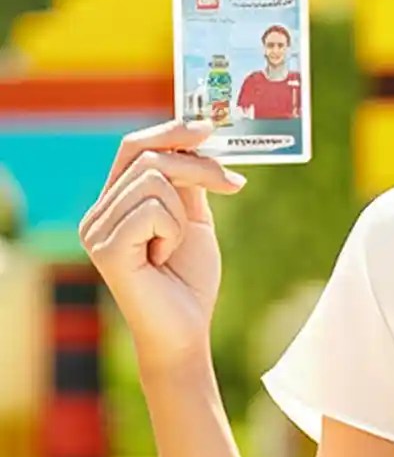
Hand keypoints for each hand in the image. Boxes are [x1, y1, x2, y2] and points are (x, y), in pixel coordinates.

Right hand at [78, 119, 246, 372]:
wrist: (186, 329)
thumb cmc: (189, 278)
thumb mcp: (193, 218)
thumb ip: (187, 181)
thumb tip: (196, 138)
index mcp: (116, 202)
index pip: (134, 147)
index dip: (172, 130)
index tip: (210, 126)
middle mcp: (98, 213)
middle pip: (149, 156)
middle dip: (198, 165)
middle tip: (233, 184)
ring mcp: (96, 230)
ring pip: (155, 180)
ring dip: (183, 213)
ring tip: (175, 245)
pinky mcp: (105, 248)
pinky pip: (154, 210)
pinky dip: (174, 231)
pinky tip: (163, 258)